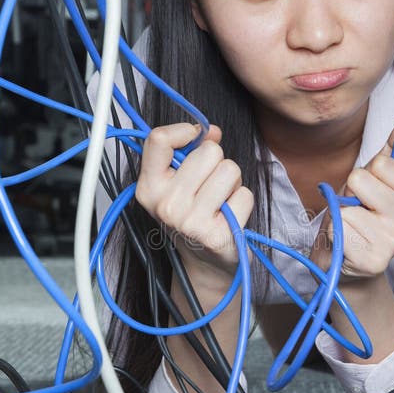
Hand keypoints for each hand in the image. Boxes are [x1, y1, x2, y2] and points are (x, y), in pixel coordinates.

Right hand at [135, 123, 253, 281]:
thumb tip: (212, 131)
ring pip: (230, 170)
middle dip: (217, 163)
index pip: (158, 139)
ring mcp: (190, 221)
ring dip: (232, 182)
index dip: (183, 130)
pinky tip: (229, 215)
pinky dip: (242, 202)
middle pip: (209, 152)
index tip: (195, 137)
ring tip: (220, 200)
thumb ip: (191, 150)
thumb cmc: (192, 215)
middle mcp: (165, 204)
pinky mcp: (216, 235)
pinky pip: (244, 195)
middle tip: (209, 185)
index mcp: (149, 187)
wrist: (205, 262)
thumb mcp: (179, 182)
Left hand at [313, 118, 393, 281]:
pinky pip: (338, 227)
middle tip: (358, 211)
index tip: (369, 193)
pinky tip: (347, 243)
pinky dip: (335, 233)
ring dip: (342, 215)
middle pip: (361, 179)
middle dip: (352, 194)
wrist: (345, 259)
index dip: (367, 175)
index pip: (382, 163)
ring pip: (348, 205)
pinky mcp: (372, 261)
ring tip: (352, 228)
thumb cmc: (360, 215)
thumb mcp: (376, 180)